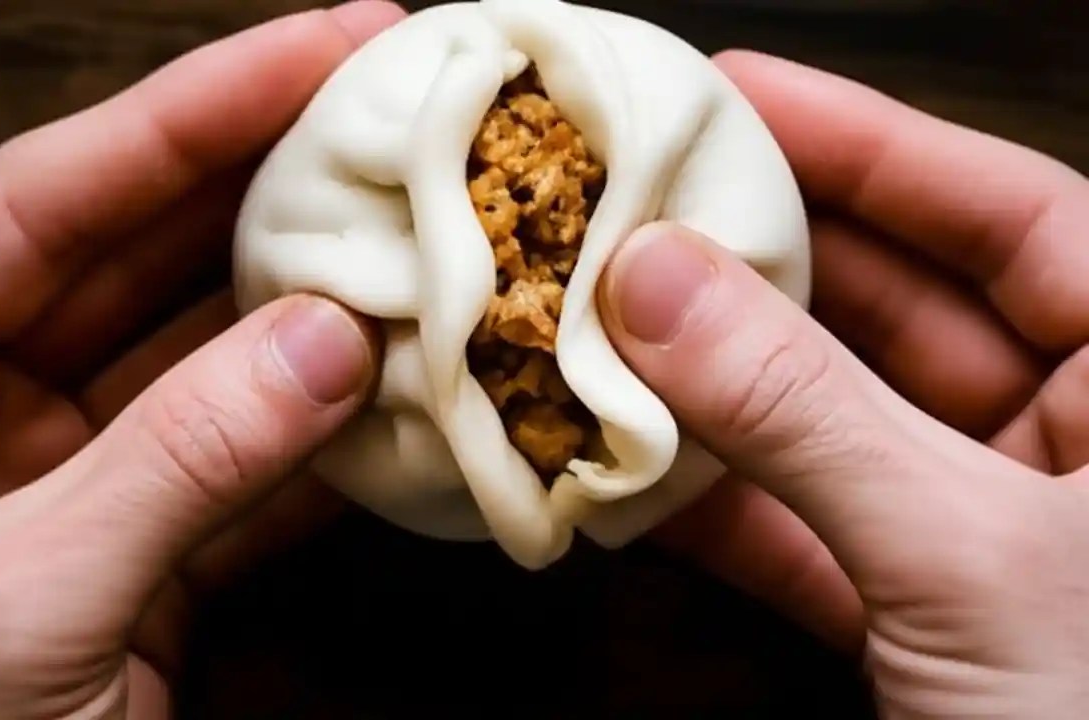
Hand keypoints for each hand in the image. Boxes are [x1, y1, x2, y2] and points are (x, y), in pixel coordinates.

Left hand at [0, 3, 400, 716]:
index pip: (50, 195)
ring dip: (315, 302)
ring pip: (204, 352)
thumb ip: (177, 460)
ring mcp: (61, 474)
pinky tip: (407, 381)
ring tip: (425, 229)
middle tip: (394, 110)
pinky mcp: (135, 551)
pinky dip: (327, 430)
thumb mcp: (17, 605)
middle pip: (139, 250)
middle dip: (270, 179)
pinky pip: (242, 461)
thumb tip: (329, 340)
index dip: (194, 109)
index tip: (321, 47)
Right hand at [604, 53, 1088, 715]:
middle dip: (760, 262)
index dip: (864, 140)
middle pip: (898, 305)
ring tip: (596, 325)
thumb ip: (808, 417)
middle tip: (634, 206)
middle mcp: (1083, 444)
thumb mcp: (974, 559)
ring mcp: (995, 533)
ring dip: (712, 389)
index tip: (732, 97)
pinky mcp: (925, 617)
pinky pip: (808, 528)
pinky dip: (715, 503)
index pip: (1005, 211)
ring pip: (834, 422)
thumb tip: (656, 287)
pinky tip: (623, 463)